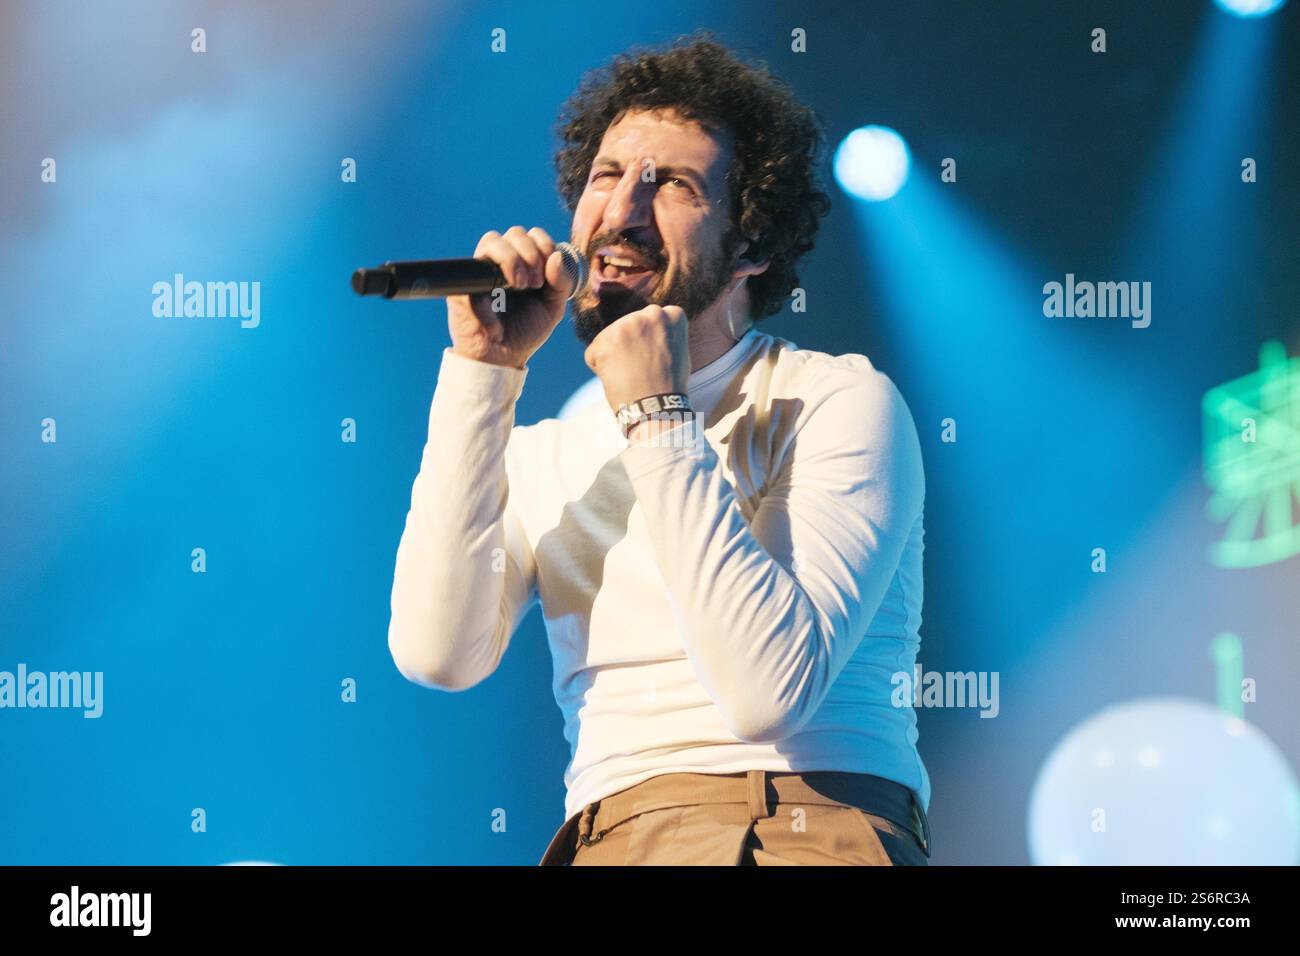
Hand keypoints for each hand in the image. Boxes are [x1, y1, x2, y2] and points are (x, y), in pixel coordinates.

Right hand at [447, 225, 574, 368]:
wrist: (501, 358)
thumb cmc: (525, 332)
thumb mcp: (553, 307)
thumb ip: (561, 282)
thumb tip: (557, 256)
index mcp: (522, 264)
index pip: (532, 235)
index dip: (544, 245)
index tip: (549, 272)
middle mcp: (500, 263)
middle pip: (514, 233)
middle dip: (531, 253)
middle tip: (535, 283)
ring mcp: (480, 271)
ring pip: (492, 240)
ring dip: (514, 258)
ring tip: (522, 285)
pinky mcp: (464, 283)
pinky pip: (476, 264)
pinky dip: (497, 274)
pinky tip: (506, 292)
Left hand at [583, 304, 690, 411]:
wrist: (655, 408)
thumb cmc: (669, 385)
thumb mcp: (678, 350)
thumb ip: (664, 333)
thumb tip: (651, 330)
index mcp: (671, 315)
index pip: (653, 318)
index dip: (650, 339)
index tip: (655, 355)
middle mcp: (648, 315)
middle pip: (631, 324)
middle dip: (631, 341)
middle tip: (640, 366)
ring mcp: (625, 326)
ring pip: (611, 337)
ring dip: (615, 353)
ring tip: (630, 374)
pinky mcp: (604, 341)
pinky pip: (595, 353)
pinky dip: (600, 367)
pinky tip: (616, 378)